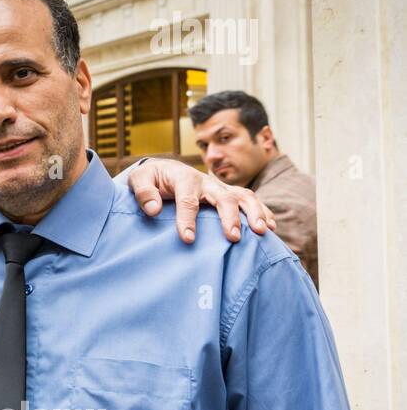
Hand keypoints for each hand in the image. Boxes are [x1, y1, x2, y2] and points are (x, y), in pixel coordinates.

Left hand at [127, 157, 275, 243]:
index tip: (188, 239)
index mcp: (184, 178)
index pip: (187, 199)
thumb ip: (143, 192)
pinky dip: (263, 211)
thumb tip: (153, 209)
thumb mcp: (139, 180)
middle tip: (233, 237)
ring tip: (262, 231)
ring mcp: (221, 187)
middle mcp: (207, 181)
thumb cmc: (151, 178)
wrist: (163, 170)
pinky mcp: (228, 193)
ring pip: (243, 196)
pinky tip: (271, 227)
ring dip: (254, 212)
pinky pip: (250, 200)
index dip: (187, 220)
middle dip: (229, 217)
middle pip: (223, 197)